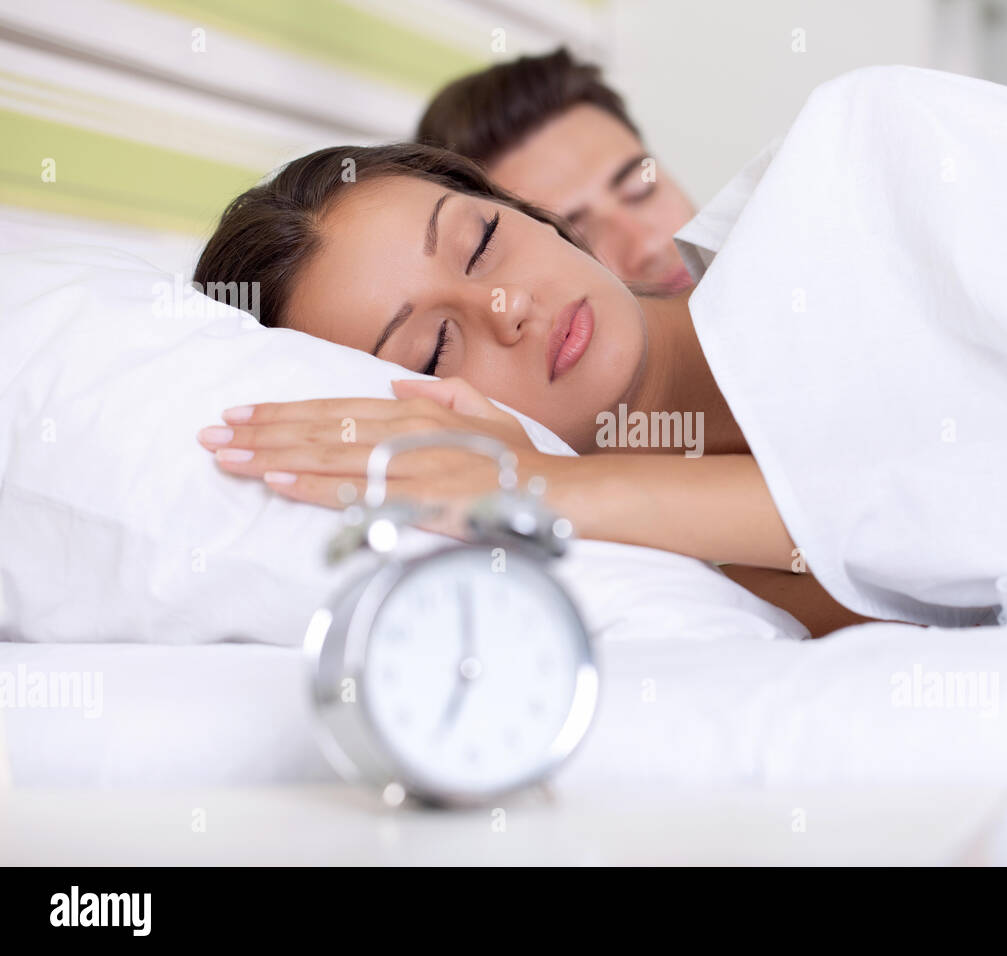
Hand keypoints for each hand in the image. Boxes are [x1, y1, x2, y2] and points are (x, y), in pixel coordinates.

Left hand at [196, 377, 547, 536]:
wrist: (556, 491)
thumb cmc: (519, 459)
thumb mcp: (486, 413)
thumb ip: (444, 393)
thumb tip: (400, 382)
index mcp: (417, 410)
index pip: (336, 406)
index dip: (284, 410)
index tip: (240, 413)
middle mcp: (408, 430)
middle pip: (320, 429)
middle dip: (261, 432)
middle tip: (210, 436)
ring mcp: (412, 464)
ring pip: (328, 456)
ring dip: (272, 457)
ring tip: (227, 459)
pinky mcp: (420, 499)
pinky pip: (357, 493)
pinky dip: (315, 488)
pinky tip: (277, 485)